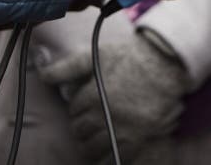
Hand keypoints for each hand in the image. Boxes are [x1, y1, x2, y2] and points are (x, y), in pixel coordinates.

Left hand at [39, 33, 189, 164]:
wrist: (167, 63)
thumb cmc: (132, 56)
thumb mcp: (97, 55)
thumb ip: (67, 67)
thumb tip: (43, 75)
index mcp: (91, 97)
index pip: (73, 110)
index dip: (79, 106)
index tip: (88, 102)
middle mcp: (103, 116)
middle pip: (80, 131)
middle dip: (82, 125)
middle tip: (92, 119)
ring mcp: (120, 129)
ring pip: (92, 148)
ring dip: (91, 143)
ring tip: (98, 136)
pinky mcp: (137, 139)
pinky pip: (114, 159)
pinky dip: (108, 157)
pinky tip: (109, 150)